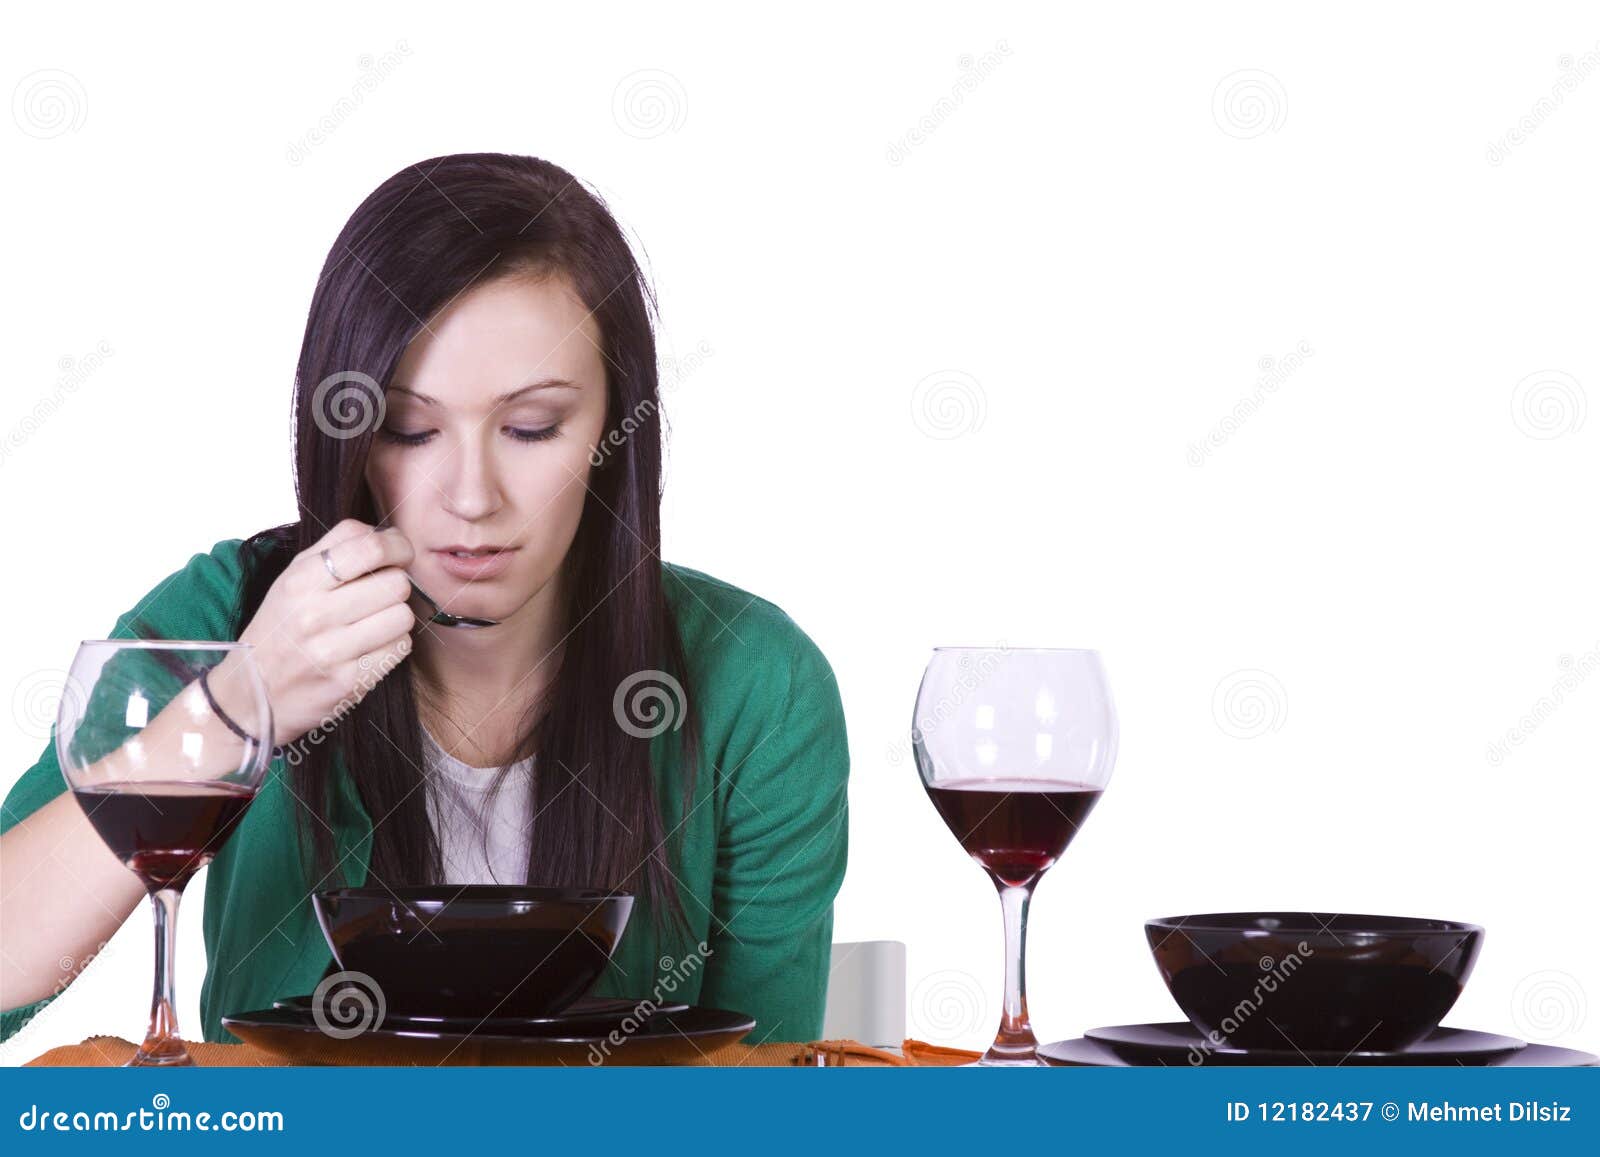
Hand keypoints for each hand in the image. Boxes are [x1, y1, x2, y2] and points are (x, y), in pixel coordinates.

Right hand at [217, 519, 416, 748]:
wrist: (253, 694)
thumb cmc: (280, 629)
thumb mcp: (292, 579)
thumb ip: (336, 547)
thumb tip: (386, 534)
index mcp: (300, 580)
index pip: (369, 547)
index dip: (397, 546)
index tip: (400, 553)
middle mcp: (314, 614)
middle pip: (395, 583)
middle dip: (396, 585)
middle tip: (381, 594)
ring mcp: (332, 650)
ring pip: (402, 616)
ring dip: (396, 617)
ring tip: (374, 621)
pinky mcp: (349, 681)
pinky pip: (399, 648)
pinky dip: (392, 644)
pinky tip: (371, 646)